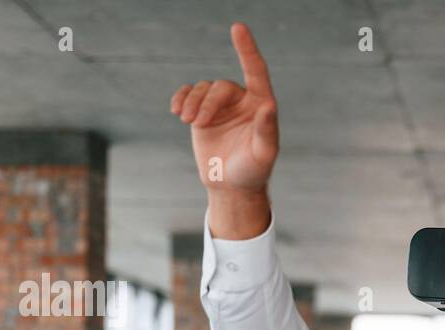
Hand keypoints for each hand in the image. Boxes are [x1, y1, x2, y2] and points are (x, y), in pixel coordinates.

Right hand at [170, 22, 278, 194]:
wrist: (231, 186)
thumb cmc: (253, 171)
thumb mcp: (263, 154)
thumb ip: (267, 131)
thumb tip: (268, 107)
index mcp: (261, 104)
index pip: (256, 70)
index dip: (247, 49)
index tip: (237, 27)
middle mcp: (242, 100)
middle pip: (220, 86)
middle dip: (207, 102)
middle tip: (196, 123)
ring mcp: (220, 105)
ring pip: (202, 89)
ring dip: (192, 102)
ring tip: (186, 121)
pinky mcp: (201, 113)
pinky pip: (188, 94)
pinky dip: (180, 98)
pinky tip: (176, 111)